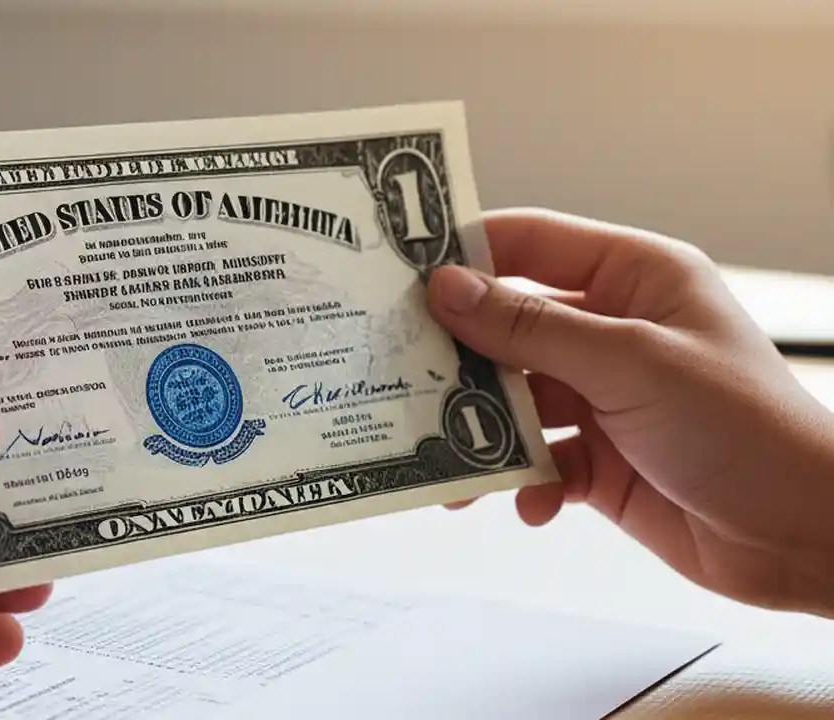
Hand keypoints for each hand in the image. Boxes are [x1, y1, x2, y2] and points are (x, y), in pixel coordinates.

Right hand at [429, 209, 833, 616]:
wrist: (805, 537)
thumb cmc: (747, 429)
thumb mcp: (631, 363)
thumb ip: (533, 327)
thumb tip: (448, 288)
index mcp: (635, 278)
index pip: (532, 242)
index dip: (466, 250)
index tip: (399, 269)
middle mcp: (614, 330)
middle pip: (509, 326)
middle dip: (459, 354)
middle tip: (397, 370)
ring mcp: (605, 397)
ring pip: (513, 400)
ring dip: (480, 431)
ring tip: (446, 462)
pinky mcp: (601, 460)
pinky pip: (537, 460)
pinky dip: (524, 482)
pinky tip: (531, 501)